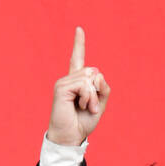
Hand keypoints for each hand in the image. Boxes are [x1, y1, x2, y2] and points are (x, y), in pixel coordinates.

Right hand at [46, 26, 110, 146]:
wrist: (71, 136)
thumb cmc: (83, 122)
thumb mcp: (100, 105)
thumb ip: (103, 88)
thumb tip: (96, 72)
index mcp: (77, 82)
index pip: (78, 59)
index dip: (79, 44)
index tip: (79, 29)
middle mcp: (69, 79)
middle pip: (93, 73)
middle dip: (98, 92)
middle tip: (91, 107)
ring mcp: (64, 82)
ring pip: (89, 80)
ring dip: (93, 97)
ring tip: (85, 108)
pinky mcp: (61, 87)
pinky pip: (84, 85)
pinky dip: (87, 97)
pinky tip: (80, 105)